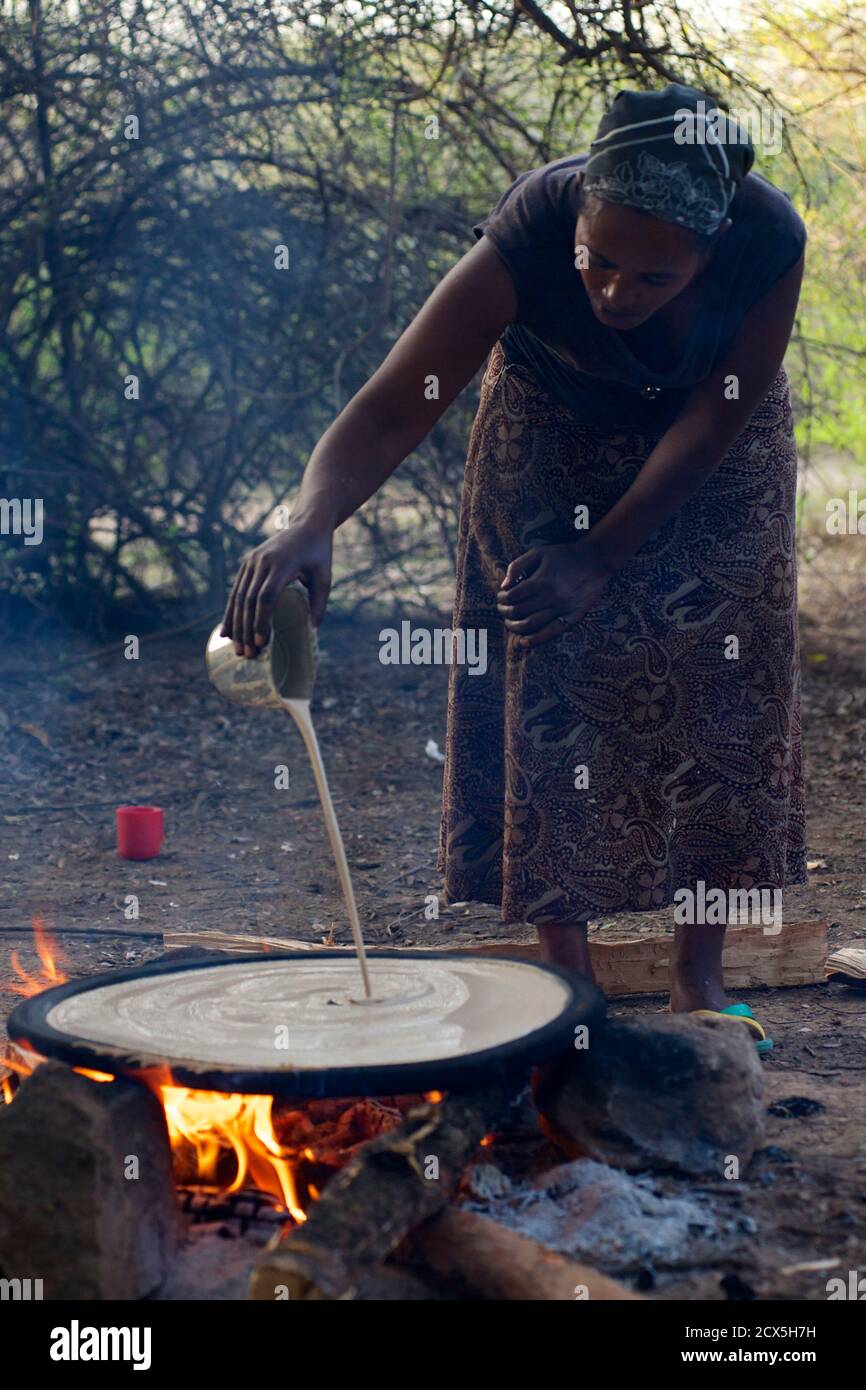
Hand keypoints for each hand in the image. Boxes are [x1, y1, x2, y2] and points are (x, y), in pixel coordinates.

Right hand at [221, 524, 332, 656]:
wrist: (306, 524)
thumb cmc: (318, 553)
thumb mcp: (325, 576)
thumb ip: (319, 602)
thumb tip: (312, 629)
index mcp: (282, 564)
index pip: (266, 597)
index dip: (260, 620)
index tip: (260, 642)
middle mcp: (262, 562)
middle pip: (248, 600)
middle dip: (245, 629)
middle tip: (246, 654)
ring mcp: (252, 561)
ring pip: (238, 596)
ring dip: (235, 624)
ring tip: (236, 648)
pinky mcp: (247, 562)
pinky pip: (236, 590)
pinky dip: (230, 611)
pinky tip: (227, 630)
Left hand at [496, 539, 617, 647]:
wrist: (596, 560)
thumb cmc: (564, 555)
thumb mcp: (539, 552)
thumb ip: (517, 566)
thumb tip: (504, 586)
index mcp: (540, 581)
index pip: (512, 597)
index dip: (501, 599)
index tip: (501, 597)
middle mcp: (550, 597)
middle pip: (518, 612)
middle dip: (504, 612)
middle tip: (502, 609)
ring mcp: (562, 608)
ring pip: (531, 625)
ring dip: (514, 626)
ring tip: (509, 623)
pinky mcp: (573, 616)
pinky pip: (552, 632)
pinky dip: (536, 640)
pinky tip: (523, 642)